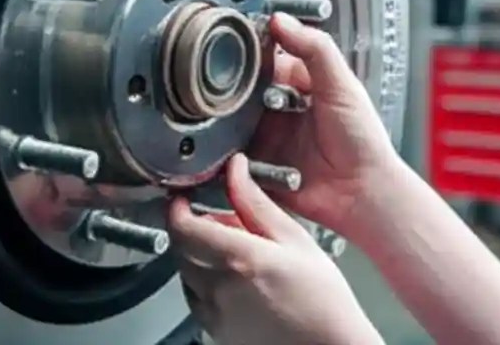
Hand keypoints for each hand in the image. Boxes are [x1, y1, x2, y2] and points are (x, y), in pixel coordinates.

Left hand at [167, 154, 382, 344]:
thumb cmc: (323, 299)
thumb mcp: (295, 238)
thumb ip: (256, 202)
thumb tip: (235, 170)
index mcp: (239, 259)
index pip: (182, 226)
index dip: (176, 207)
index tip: (184, 197)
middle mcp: (219, 289)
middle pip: (180, 248)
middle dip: (193, 228)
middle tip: (223, 221)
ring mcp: (215, 314)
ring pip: (185, 273)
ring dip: (198, 255)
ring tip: (236, 252)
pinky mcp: (216, 332)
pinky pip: (195, 298)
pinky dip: (205, 282)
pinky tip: (237, 279)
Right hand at [248, 13, 398, 238]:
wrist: (363, 194)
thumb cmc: (363, 141)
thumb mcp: (341, 85)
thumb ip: (315, 48)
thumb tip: (281, 20)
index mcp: (301, 83)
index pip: (266, 57)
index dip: (250, 50)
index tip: (233, 41)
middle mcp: (280, 108)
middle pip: (242, 89)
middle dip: (233, 87)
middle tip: (228, 86)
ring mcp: (267, 137)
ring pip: (232, 121)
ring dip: (228, 120)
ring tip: (230, 118)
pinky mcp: (258, 167)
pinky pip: (232, 157)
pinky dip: (229, 154)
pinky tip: (235, 150)